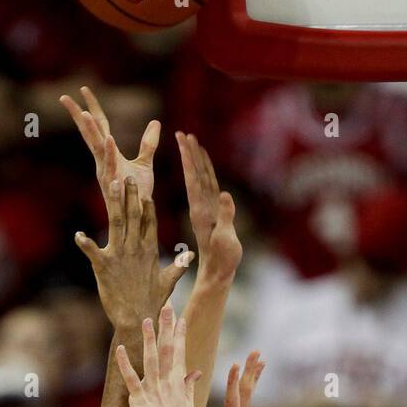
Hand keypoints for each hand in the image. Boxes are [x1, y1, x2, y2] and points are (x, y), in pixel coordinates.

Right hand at [60, 84, 158, 202]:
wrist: (139, 216)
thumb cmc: (139, 192)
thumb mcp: (145, 163)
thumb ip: (148, 143)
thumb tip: (155, 122)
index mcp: (108, 154)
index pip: (100, 126)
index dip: (92, 107)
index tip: (83, 89)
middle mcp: (102, 161)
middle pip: (89, 133)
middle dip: (77, 115)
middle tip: (64, 97)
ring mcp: (105, 172)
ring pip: (96, 147)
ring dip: (90, 131)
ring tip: (83, 113)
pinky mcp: (113, 184)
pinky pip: (111, 166)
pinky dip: (110, 153)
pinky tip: (108, 139)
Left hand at [75, 177, 191, 329]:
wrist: (138, 319)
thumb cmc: (152, 302)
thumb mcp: (168, 282)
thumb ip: (178, 266)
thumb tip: (191, 255)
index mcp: (149, 250)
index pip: (149, 223)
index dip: (146, 206)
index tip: (144, 191)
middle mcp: (135, 248)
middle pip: (132, 216)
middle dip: (130, 195)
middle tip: (127, 175)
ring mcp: (119, 255)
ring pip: (115, 223)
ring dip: (113, 203)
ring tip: (111, 184)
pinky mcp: (103, 266)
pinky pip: (92, 251)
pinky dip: (84, 243)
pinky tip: (78, 235)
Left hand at [116, 305, 200, 406]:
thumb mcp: (187, 406)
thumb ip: (188, 386)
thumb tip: (194, 372)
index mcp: (178, 384)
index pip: (180, 353)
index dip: (179, 335)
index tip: (180, 317)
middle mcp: (167, 384)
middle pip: (167, 351)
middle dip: (167, 328)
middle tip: (167, 307)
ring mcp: (154, 391)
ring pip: (151, 361)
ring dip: (149, 339)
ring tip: (146, 320)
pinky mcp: (139, 401)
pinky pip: (131, 379)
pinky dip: (125, 364)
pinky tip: (121, 349)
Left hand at [177, 131, 242, 282]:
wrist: (219, 272)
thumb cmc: (223, 258)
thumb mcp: (225, 238)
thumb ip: (225, 216)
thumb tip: (225, 194)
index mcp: (200, 210)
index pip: (192, 180)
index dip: (188, 160)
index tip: (181, 142)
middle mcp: (200, 206)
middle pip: (194, 175)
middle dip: (189, 154)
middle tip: (182, 134)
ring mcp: (206, 209)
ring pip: (201, 178)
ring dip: (196, 160)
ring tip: (192, 142)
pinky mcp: (212, 212)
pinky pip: (209, 188)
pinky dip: (207, 173)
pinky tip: (204, 164)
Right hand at [213, 352, 263, 406]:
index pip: (235, 398)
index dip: (235, 381)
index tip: (237, 362)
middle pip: (247, 391)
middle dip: (250, 370)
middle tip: (256, 351)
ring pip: (247, 396)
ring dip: (251, 378)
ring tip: (258, 362)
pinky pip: (242, 405)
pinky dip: (244, 393)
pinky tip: (243, 389)